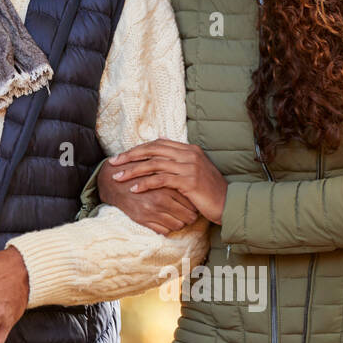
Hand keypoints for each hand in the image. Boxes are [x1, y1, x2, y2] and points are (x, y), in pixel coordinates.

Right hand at [96, 156, 199, 234]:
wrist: (112, 181)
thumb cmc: (137, 173)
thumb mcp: (157, 171)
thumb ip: (174, 176)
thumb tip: (193, 184)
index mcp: (166, 185)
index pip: (191, 201)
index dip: (194, 204)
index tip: (193, 204)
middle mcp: (160, 200)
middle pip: (188, 216)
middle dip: (190, 216)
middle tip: (188, 213)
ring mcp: (151, 212)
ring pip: (178, 225)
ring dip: (179, 223)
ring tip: (177, 217)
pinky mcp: (142, 220)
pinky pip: (164, 231)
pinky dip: (167, 228)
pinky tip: (165, 221)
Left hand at [106, 139, 227, 223]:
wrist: (228, 203)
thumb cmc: (209, 190)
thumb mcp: (195, 168)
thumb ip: (179, 155)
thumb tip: (162, 138)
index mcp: (189, 149)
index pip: (157, 144)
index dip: (138, 149)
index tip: (122, 156)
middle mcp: (189, 154)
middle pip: (152, 150)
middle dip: (130, 156)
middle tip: (113, 163)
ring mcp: (189, 167)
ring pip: (153, 164)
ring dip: (133, 171)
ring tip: (118, 178)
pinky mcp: (188, 181)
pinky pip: (160, 180)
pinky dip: (145, 184)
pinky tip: (134, 189)